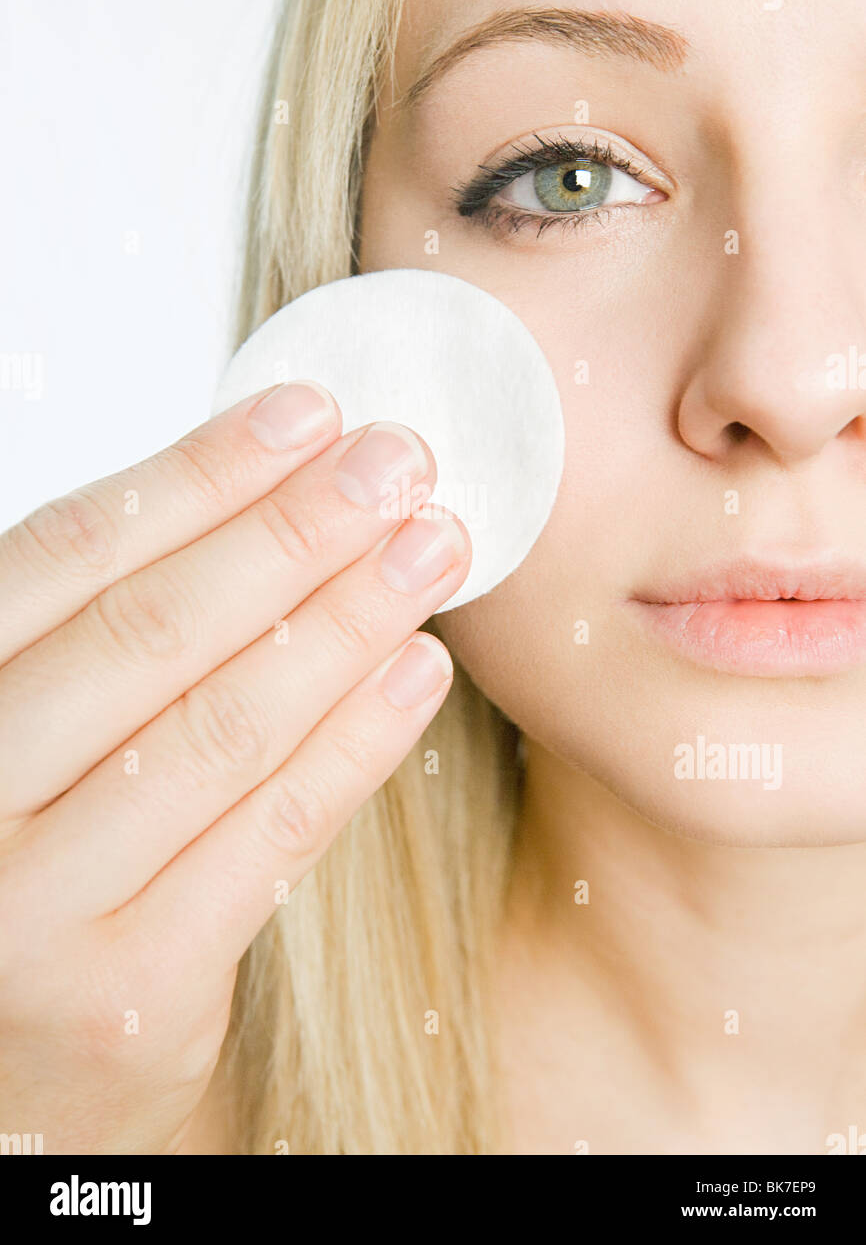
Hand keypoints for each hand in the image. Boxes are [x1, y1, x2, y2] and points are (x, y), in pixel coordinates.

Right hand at [0, 380, 469, 1152]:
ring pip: (224, 725)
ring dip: (347, 620)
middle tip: (400, 461)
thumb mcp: (31, 728)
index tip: (309, 414)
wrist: (18, 1069)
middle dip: (295, 530)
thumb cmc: (36, 855)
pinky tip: (421, 670)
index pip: (69, 552)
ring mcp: (37, 908)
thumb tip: (269, 491)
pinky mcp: (133, 991)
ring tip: (432, 547)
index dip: (199, 473)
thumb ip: (107, 632)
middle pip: (155, 629)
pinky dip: (357, 741)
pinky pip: (273, 835)